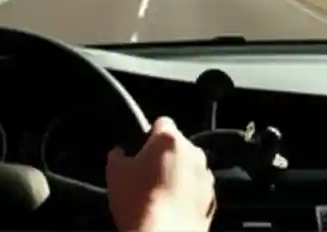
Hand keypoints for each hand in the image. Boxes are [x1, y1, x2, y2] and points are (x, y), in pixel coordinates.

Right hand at [106, 117, 215, 231]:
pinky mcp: (212, 197)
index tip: (140, 149)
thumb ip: (118, 154)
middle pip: (177, 144)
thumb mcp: (115, 173)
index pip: (161, 122)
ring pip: (189, 166)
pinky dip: (187, 192)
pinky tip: (172, 206)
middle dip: (164, 155)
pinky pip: (197, 187)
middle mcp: (193, 152)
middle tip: (146, 173)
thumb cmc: (139, 203)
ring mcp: (206, 175)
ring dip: (178, 174)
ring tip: (159, 193)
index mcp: (169, 139)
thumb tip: (120, 152)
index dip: (148, 135)